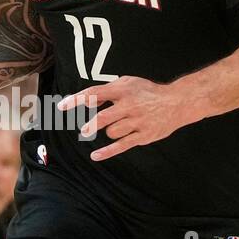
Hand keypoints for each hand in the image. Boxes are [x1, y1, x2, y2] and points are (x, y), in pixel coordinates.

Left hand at [60, 76, 199, 160]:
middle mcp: (129, 105)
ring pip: (112, 132)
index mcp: (123, 90)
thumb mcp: (129, 83)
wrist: (177, 102)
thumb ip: (108, 91)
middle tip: (85, 130)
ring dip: (110, 132)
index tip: (62, 106)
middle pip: (103, 118)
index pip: (95, 94)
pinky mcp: (143, 136)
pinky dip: (107, 152)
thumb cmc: (148, 92)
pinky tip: (95, 156)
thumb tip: (87, 99)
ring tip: (121, 126)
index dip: (77, 100)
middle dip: (92, 126)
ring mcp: (137, 121)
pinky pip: (122, 146)